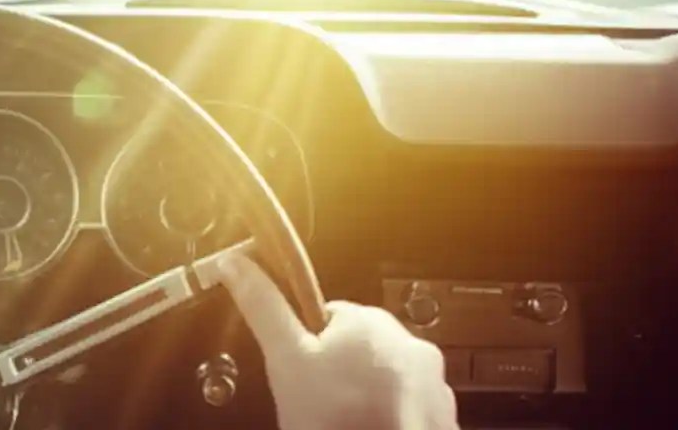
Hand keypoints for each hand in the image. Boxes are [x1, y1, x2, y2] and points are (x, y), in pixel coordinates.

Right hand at [219, 254, 457, 429]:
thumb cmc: (338, 420)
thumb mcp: (286, 359)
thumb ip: (264, 308)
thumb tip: (236, 264)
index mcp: (370, 321)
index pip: (331, 316)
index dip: (310, 347)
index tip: (304, 371)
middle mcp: (410, 345)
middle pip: (361, 349)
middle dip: (342, 371)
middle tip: (321, 402)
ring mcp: (432, 384)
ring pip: (387, 380)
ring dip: (370, 396)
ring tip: (346, 422)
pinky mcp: (442, 417)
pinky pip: (410, 409)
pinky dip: (393, 418)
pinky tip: (370, 428)